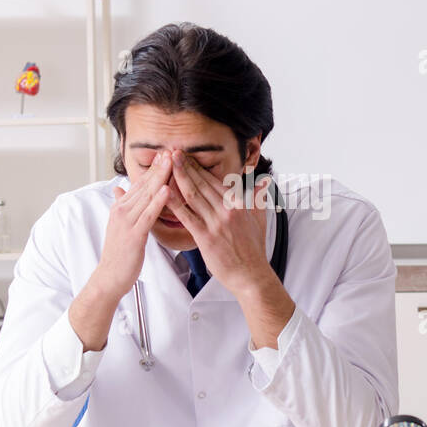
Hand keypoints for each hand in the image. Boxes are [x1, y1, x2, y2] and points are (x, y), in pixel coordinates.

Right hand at [93, 149, 172, 296]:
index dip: (154, 168)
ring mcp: (127, 221)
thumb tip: (119, 189)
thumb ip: (123, 206)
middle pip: (144, 184)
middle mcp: (122, 210)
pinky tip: (166, 190)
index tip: (166, 153)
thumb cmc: (119, 253)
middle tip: (172, 150)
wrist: (110, 276)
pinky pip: (148, 215)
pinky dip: (157, 201)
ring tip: (172, 162)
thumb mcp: (120, 225)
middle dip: (159, 167)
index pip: (140, 183)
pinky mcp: (133, 234)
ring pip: (146, 195)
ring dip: (160, 177)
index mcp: (121, 207)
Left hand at [165, 149, 272, 295]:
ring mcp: (216, 223)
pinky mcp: (206, 237)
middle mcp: (227, 210)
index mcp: (238, 204)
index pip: (214, 181)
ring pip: (193, 195)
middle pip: (202, 183)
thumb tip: (262, 182)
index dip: (199, 168)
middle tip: (172, 152)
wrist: (252, 275)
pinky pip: (187, 216)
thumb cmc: (254, 250)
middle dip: (186, 166)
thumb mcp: (259, 218)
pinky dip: (175, 203)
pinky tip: (163, 193)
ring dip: (179, 177)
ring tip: (168, 163)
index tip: (188, 157)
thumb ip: (257, 198)